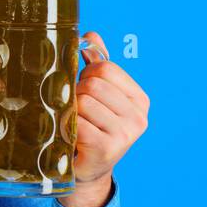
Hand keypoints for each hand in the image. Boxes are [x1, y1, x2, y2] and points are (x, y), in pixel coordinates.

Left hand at [59, 32, 149, 206]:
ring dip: (70, 111)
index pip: (107, 68)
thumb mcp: (98, 96)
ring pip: (83, 102)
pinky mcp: (106, 148)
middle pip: (93, 84)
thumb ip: (97, 66)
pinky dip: (67, 127)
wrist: (86, 170)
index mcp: (139, 100)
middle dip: (76, 93)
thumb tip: (90, 35)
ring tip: (73, 124)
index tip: (84, 90)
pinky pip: (76, 123)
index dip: (87, 75)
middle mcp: (138, 117)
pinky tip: (71, 137)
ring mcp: (125, 135)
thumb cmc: (91, 128)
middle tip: (75, 111)